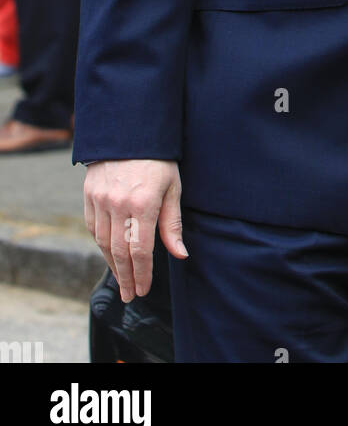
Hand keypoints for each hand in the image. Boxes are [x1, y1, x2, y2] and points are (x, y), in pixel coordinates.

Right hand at [83, 159, 186, 301]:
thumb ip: (172, 223)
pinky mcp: (89, 195)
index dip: (142, 273)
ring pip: (102, 242)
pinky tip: (108, 255)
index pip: (140, 250)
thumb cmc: (158, 159)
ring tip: (121, 280)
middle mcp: (118, 204)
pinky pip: (92, 227)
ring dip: (112, 265)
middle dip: (126, 277)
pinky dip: (100, 245)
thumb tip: (180, 254)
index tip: (143, 289)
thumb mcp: (172, 187)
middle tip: (130, 295)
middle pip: (119, 252)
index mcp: (142, 203)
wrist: (130, 130)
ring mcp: (100, 199)